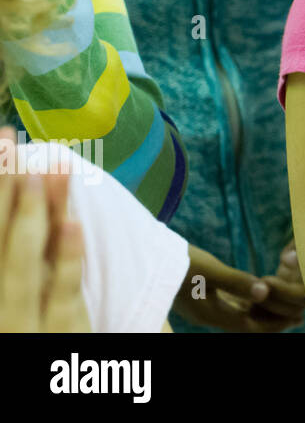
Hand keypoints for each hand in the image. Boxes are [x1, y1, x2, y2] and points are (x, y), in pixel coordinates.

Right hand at [0, 127, 91, 331]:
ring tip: (45, 168)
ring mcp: (19, 327)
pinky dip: (65, 261)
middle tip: (4, 140)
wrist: (35, 386)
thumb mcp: (14, 299)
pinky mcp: (57, 342)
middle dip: (0, 189)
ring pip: (24, 264)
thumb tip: (16, 201)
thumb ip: (15, 258)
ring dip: (33, 214)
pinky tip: (74, 225)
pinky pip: (62, 299)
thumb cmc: (24, 328)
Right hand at [172, 244, 300, 331]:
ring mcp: (202, 307)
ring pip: (238, 316)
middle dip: (272, 321)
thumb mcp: (209, 270)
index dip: (274, 324)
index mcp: (210, 314)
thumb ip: (237, 282)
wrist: (145, 256)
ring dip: (261, 312)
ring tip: (284, 306)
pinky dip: (248, 304)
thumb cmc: (178, 262)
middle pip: (246, 324)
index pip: (250, 327)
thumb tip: (265, 291)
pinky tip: (258, 295)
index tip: (297, 319)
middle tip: (299, 316)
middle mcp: (208, 315)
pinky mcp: (200, 297)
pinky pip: (229, 307)